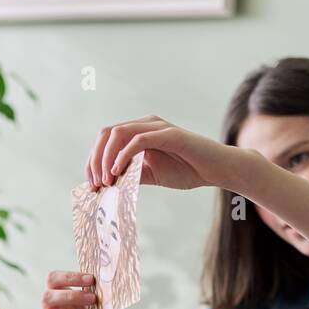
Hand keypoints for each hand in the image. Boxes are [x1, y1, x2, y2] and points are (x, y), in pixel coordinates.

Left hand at [85, 115, 247, 191]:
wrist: (217, 169)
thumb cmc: (187, 170)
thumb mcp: (150, 175)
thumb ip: (129, 175)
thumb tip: (105, 184)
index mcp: (138, 132)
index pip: (106, 139)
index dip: (93, 161)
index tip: (92, 184)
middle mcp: (145, 124)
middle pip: (107, 133)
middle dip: (95, 159)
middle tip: (97, 184)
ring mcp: (157, 127)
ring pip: (119, 133)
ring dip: (107, 158)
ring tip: (107, 180)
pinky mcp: (169, 134)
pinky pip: (139, 139)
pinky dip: (124, 154)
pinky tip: (118, 171)